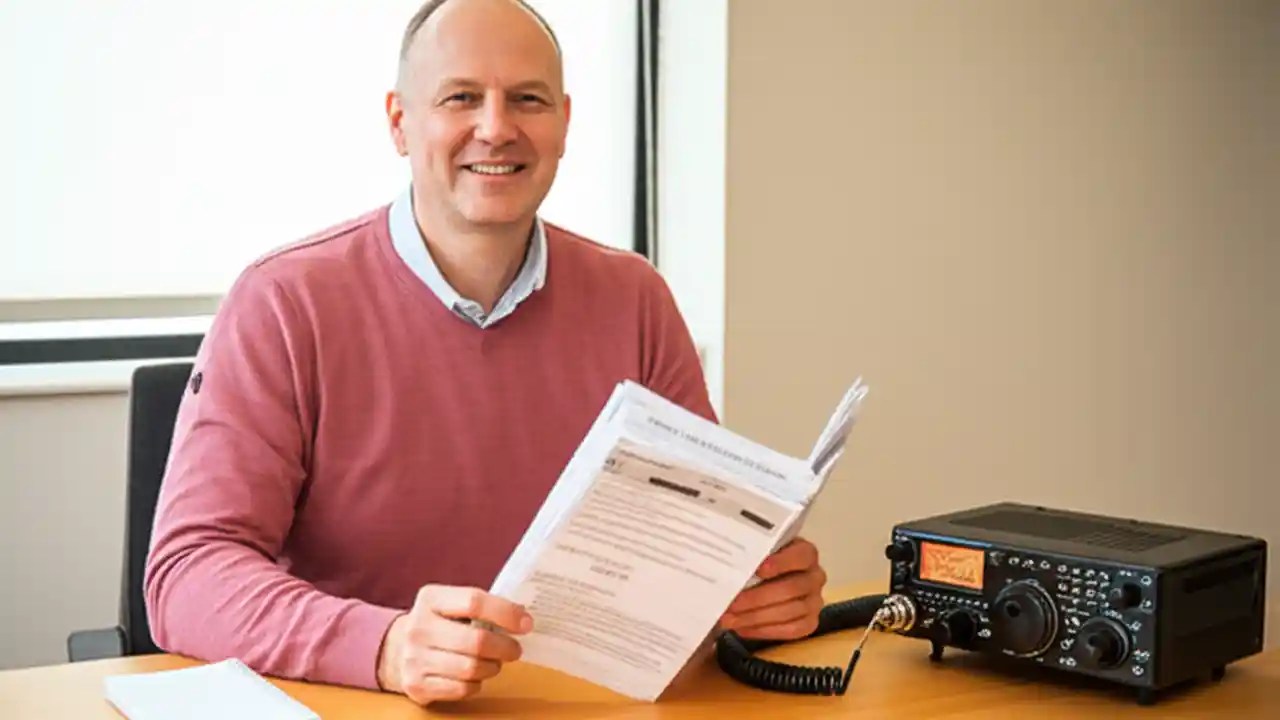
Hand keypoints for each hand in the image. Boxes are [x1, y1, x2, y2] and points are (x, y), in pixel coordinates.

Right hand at [376, 585, 532, 704]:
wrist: (394, 649)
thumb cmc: (437, 623)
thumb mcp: (450, 603)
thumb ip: (482, 605)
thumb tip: (521, 616)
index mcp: (430, 599)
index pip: (474, 601)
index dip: (505, 613)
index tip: (525, 623)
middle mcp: (419, 628)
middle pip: (476, 641)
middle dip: (505, 647)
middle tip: (514, 649)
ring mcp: (415, 658)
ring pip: (471, 668)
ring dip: (492, 667)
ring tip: (495, 662)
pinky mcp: (417, 685)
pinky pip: (462, 689)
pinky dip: (476, 684)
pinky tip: (475, 675)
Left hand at [719, 538, 827, 639]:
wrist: (767, 581)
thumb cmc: (760, 562)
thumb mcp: (758, 552)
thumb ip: (751, 556)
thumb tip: (732, 564)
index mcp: (806, 553)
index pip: (801, 555)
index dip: (781, 563)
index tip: (758, 570)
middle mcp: (815, 576)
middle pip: (791, 588)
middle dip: (757, 598)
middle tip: (731, 604)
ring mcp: (815, 601)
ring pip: (789, 612)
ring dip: (755, 617)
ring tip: (729, 619)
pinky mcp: (809, 622)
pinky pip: (791, 630)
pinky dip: (764, 630)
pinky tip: (743, 628)